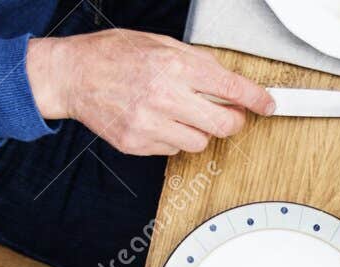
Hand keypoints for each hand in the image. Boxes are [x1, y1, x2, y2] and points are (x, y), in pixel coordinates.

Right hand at [26, 30, 274, 155]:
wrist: (71, 76)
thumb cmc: (112, 56)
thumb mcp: (158, 43)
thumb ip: (195, 62)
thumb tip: (228, 80)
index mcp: (173, 65)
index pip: (230, 87)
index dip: (256, 99)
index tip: (268, 105)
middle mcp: (165, 96)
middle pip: (224, 124)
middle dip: (231, 120)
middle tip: (227, 113)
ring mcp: (151, 124)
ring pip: (201, 142)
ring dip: (198, 130)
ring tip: (177, 111)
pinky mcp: (139, 143)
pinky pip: (174, 149)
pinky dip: (173, 138)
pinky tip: (156, 120)